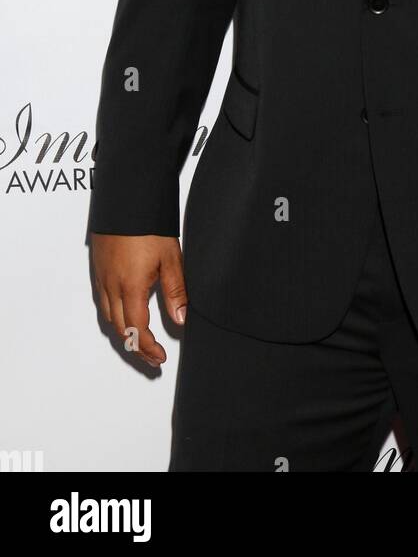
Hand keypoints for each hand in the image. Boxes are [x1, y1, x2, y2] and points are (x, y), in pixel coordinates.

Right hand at [90, 233, 187, 367]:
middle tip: (152, 355)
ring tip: (141, 339)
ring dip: (123, 332)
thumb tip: (180, 319)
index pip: (137, 330)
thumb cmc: (149, 225)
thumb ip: (176, 291)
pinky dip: (114, 315)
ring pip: (109, 316)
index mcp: (131, 287)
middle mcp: (111, 286)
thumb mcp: (171, 258)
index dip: (148, 348)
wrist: (127, 199)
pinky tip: (126, 312)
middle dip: (136, 346)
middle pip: (120, 329)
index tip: (159, 357)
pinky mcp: (98, 268)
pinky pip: (103, 301)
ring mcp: (102, 277)